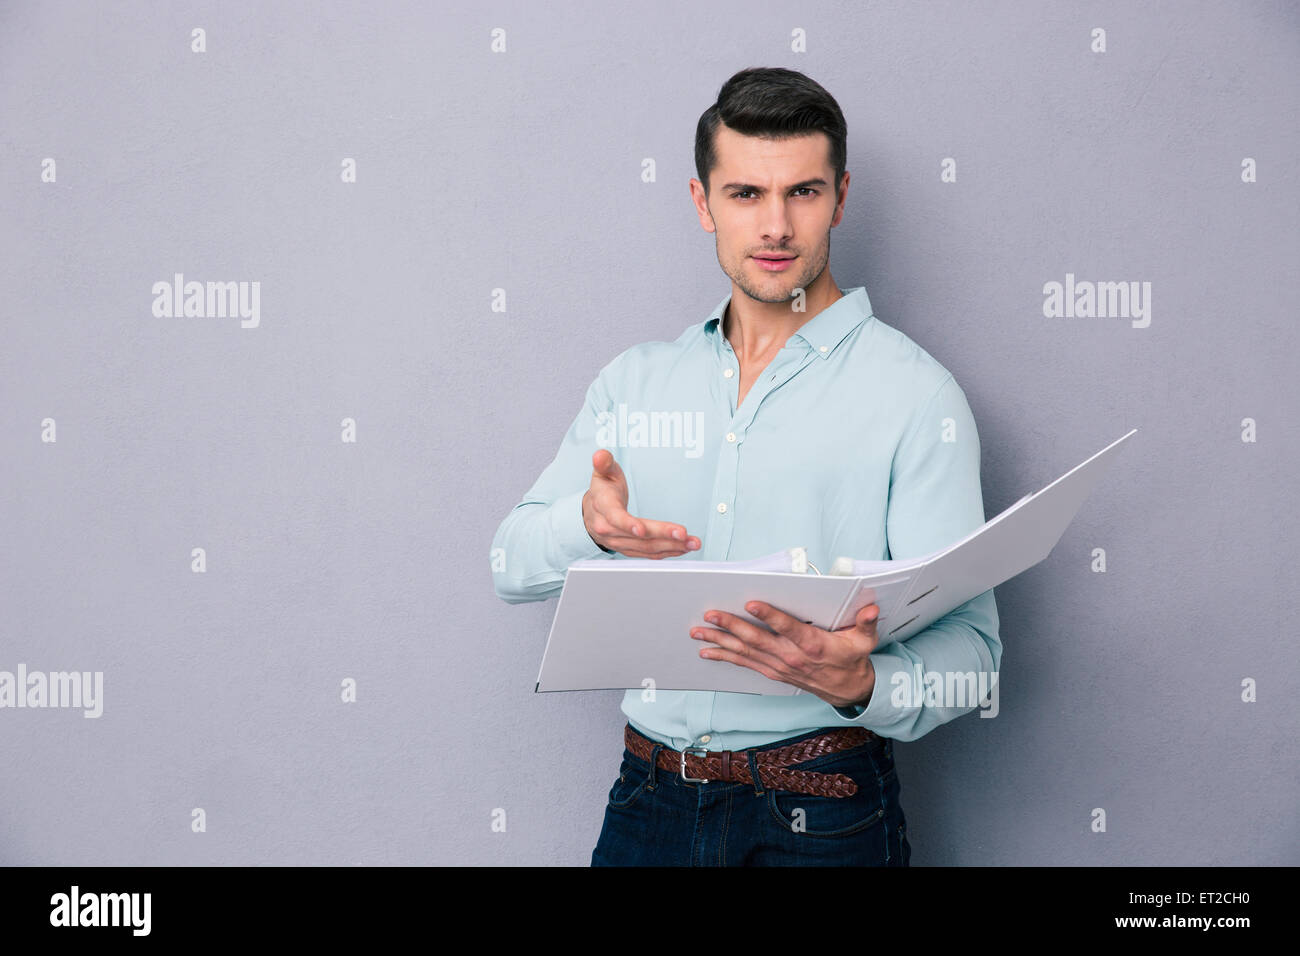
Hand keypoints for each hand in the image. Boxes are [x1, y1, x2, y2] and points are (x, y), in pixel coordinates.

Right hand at [582, 449, 701, 558]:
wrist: (591, 512)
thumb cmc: (602, 490)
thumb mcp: (603, 472)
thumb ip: (604, 463)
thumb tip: (600, 455)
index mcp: (603, 507)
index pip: (615, 518)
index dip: (628, 524)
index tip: (643, 529)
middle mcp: (608, 529)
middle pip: (637, 537)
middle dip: (662, 536)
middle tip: (684, 534)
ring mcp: (618, 542)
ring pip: (646, 548)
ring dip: (671, 547)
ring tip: (692, 543)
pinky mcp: (629, 549)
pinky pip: (649, 554)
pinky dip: (667, 552)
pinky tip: (682, 548)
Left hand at [690, 600, 880, 708]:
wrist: (849, 690)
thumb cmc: (853, 658)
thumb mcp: (865, 640)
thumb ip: (866, 622)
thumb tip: (871, 608)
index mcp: (812, 645)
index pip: (787, 628)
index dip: (769, 615)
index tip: (750, 602)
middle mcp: (791, 657)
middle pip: (756, 640)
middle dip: (731, 626)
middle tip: (710, 614)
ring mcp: (779, 667)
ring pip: (745, 652)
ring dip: (720, 641)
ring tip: (698, 631)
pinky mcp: (773, 672)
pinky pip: (745, 664)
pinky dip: (725, 657)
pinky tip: (708, 650)